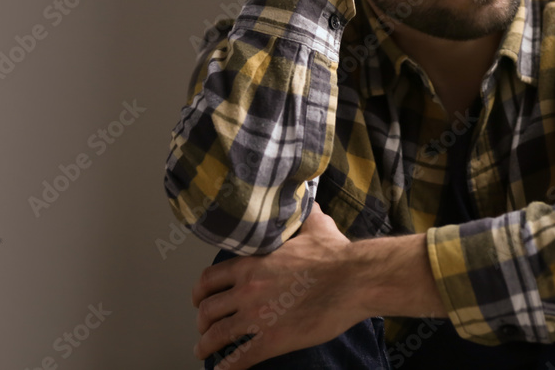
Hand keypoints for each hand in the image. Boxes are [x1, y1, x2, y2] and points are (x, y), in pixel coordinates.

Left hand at [191, 202, 365, 369]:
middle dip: (202, 321)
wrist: (354, 279)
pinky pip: (240, 358)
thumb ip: (302, 215)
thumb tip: (306, 201)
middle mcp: (247, 290)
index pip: (210, 278)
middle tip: (203, 328)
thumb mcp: (315, 225)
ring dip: (206, 346)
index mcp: (253, 263)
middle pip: (208, 310)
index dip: (200, 291)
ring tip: (203, 351)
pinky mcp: (273, 340)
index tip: (199, 299)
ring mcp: (258, 317)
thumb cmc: (337, 254)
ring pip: (217, 336)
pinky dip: (227, 368)